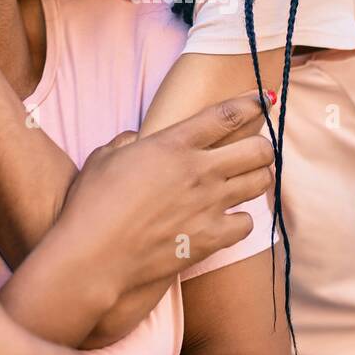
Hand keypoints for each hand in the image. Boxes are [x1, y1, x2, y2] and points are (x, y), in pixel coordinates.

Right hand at [59, 91, 275, 299]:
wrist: (93, 256)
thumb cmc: (90, 204)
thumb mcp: (103, 156)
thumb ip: (126, 140)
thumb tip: (137, 139)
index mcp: (173, 144)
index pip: (227, 115)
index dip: (251, 103)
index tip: (262, 99)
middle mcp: (199, 170)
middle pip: (258, 149)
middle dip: (263, 146)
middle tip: (256, 151)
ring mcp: (209, 205)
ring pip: (260, 182)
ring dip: (258, 177)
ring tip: (249, 180)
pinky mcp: (211, 238)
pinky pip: (248, 224)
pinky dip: (242, 220)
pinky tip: (230, 219)